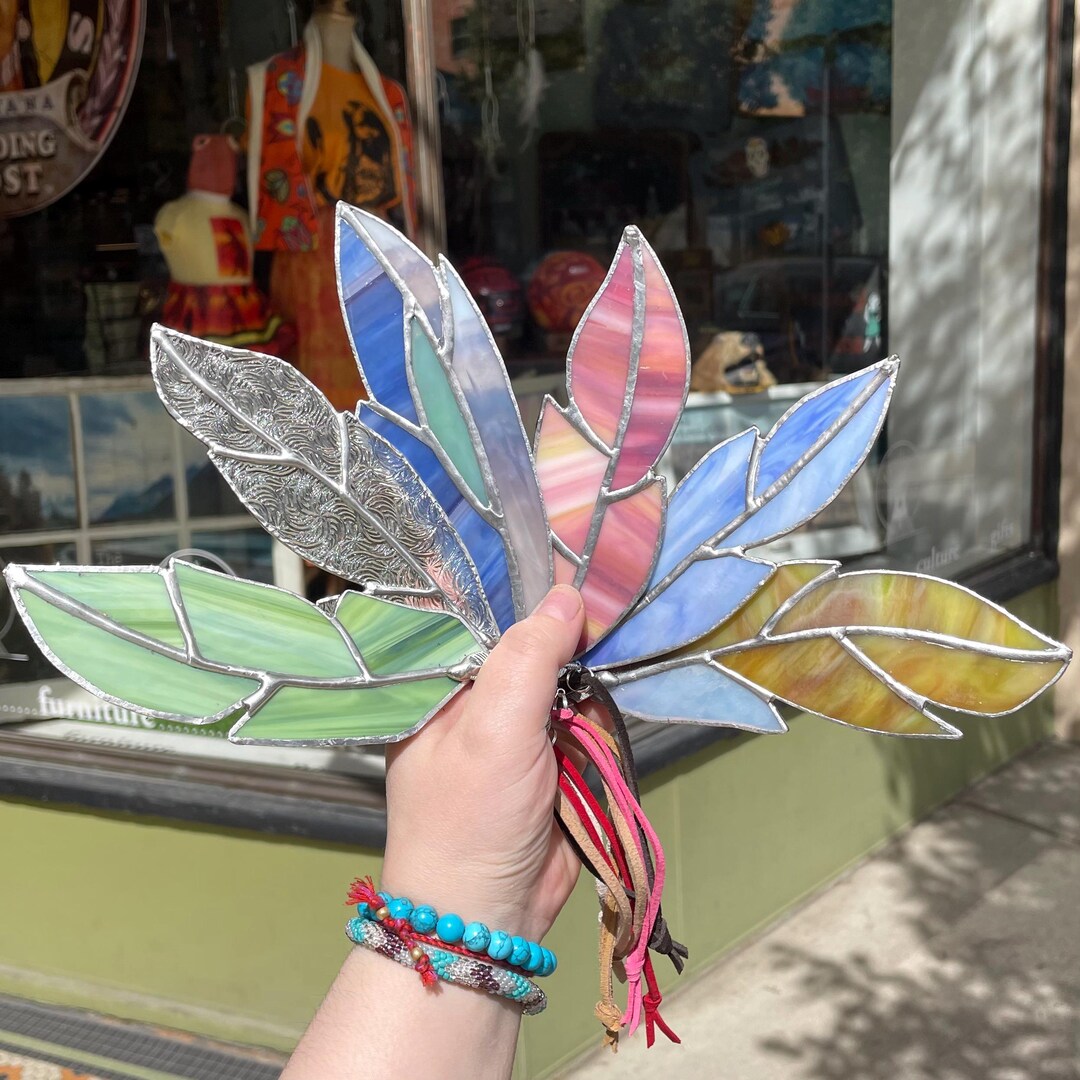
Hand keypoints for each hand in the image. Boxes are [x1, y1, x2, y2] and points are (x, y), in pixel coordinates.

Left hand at [381, 585, 585, 941]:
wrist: (492, 915)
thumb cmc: (467, 821)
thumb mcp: (493, 730)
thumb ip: (528, 659)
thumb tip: (566, 596)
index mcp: (434, 680)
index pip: (463, 604)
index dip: (502, 569)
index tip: (545, 528)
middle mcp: (469, 692)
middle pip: (520, 632)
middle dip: (559, 616)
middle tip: (602, 571)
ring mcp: (510, 721)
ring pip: (557, 669)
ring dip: (584, 663)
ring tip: (611, 629)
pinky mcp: (547, 750)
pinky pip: (578, 709)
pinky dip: (597, 705)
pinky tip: (610, 689)